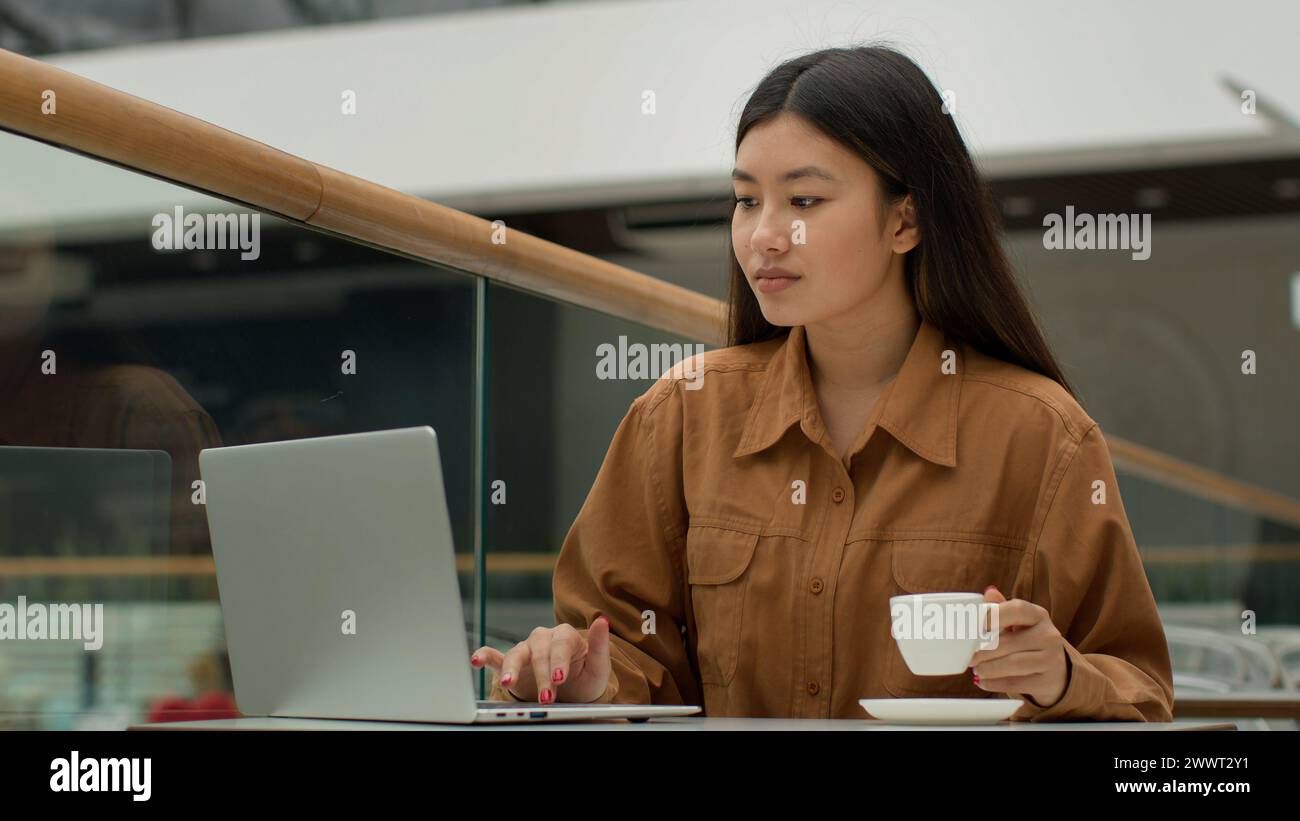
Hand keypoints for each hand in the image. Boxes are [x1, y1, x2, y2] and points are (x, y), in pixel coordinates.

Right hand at [470, 616, 611, 703]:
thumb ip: (599, 645)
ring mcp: (526, 650)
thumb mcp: (598, 667)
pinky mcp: (511, 664)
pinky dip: (484, 656)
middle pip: (539, 652)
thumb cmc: (586, 678)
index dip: (559, 662)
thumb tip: (602, 620)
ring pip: (516, 653)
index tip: (559, 679)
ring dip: (512, 668)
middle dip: (542, 675)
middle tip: (547, 696)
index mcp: (565, 636)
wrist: (574, 693)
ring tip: (508, 682)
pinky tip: (476, 660)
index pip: (560, 645)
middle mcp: (543, 639)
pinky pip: (495, 656)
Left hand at [968, 586, 1068, 707]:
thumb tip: (988, 593)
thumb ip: (1000, 609)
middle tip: (969, 657)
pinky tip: (983, 682)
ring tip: (977, 669)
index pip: (1017, 609)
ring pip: (1012, 664)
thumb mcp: (1018, 623)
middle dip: (983, 652)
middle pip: (1009, 642)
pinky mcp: (1048, 681)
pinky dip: (995, 683)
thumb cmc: (1028, 641)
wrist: (1056, 670)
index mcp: (1038, 615)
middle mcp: (1049, 635)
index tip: (976, 626)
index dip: (994, 616)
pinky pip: (1016, 683)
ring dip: (988, 668)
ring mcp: (1051, 659)